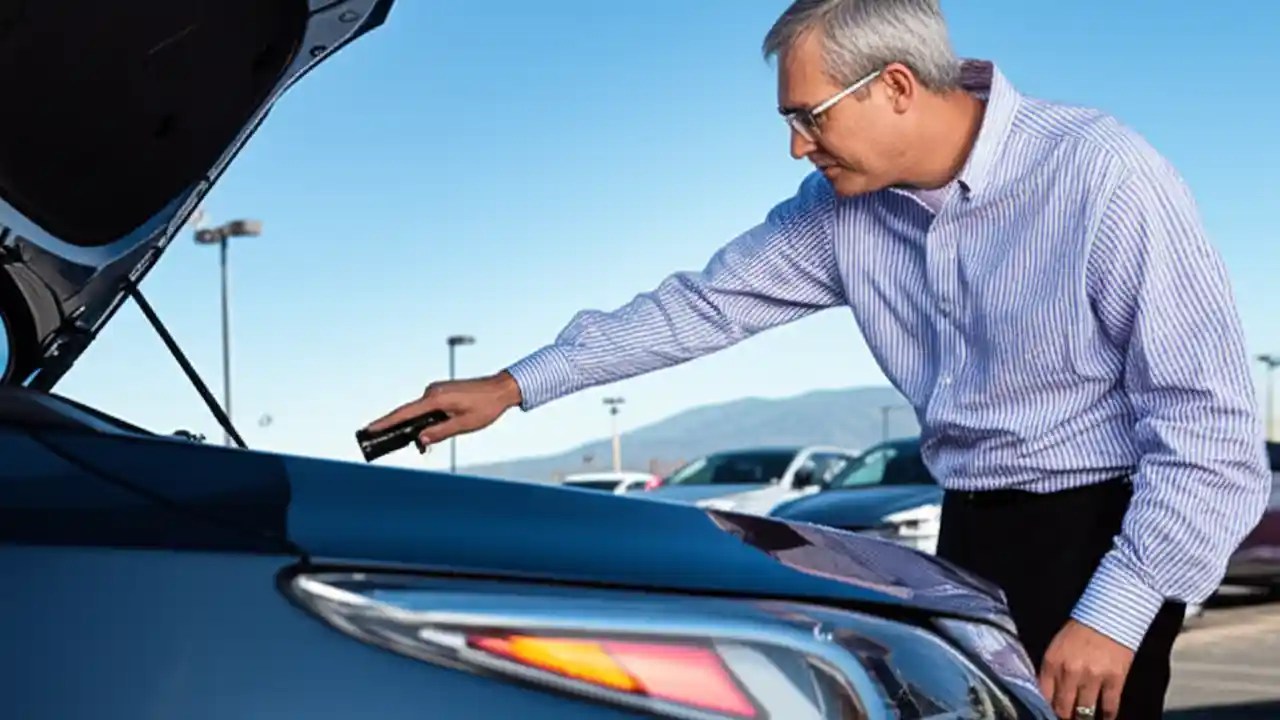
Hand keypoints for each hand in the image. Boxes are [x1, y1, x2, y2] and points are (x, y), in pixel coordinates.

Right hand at [365, 371, 522, 448]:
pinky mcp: (442, 392)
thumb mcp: (464, 424)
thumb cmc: (486, 407)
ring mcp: (436, 391)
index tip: (369, 429)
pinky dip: (425, 420)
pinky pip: (427, 408)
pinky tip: (429, 432)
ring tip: (417, 444)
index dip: (386, 422)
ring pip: (419, 412)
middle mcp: (432, 392)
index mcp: (436, 399)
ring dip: (417, 427)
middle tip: (381, 442)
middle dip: (398, 429)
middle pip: (408, 413)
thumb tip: (421, 439)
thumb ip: (441, 432)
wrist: (500, 388)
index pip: (405, 413)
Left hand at [1038, 619, 1134, 719]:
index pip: (1044, 695)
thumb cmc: (1080, 632)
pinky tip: (1104, 719)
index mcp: (1052, 662)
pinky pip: (1109, 707)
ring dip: (1082, 719)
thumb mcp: (1057, 648)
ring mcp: (1093, 677)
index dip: (1047, 709)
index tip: (1050, 714)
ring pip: (1084, 712)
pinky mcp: (1115, 680)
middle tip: (1067, 718)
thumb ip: (1051, 671)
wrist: (1109, 616)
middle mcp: (1070, 672)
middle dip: (1064, 716)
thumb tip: (1048, 697)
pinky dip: (1106, 717)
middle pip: (1063, 707)